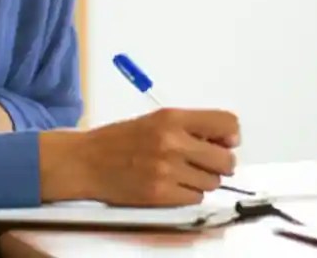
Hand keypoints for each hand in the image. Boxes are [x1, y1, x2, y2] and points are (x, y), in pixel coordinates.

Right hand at [38, 108, 239, 205]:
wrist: (86, 161)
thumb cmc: (120, 140)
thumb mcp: (156, 120)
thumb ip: (190, 127)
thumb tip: (227, 140)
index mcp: (172, 118)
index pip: (227, 123)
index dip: (230, 136)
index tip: (224, 142)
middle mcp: (173, 142)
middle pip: (226, 159)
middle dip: (220, 163)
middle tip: (206, 163)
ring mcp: (166, 169)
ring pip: (212, 182)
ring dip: (202, 180)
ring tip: (182, 173)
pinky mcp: (160, 194)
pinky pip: (195, 198)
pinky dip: (188, 194)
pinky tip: (172, 185)